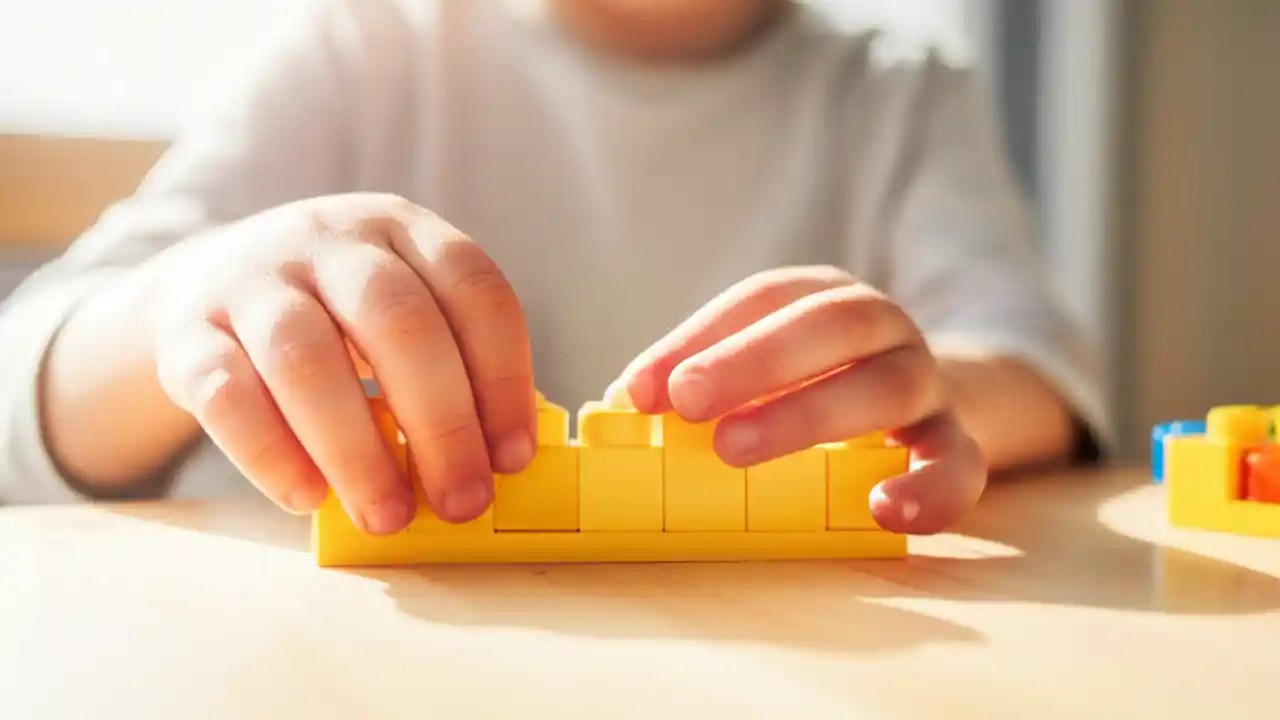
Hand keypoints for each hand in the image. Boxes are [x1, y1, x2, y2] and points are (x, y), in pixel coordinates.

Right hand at [149, 193, 534, 532]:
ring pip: (307, 359)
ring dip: (358, 451)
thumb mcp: (398, 310)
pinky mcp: (187, 332)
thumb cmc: (336, 317)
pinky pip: (228, 395)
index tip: (513, 458)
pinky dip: (272, 454)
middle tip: (462, 502)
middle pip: (398, 323)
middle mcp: (330, 240)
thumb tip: (498, 462)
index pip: (474, 292)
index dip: (503, 378)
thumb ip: (450, 365)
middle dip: (442, 423)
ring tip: (389, 515)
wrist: (204, 284)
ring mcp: (252, 279)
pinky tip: (308, 498)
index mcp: (404, 229)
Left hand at [610, 266, 985, 533]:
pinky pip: (959, 463)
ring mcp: (927, 381)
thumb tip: (619, 406)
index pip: (761, 300)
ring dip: (806, 416)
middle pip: (827, 325)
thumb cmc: (820, 384)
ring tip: (735, 451)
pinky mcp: (959, 440)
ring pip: (884, 387)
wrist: (929, 406)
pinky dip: (927, 487)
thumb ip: (703, 378)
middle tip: (685, 403)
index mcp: (826, 297)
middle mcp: (883, 327)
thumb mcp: (765, 367)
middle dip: (750, 361)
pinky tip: (881, 510)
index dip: (698, 338)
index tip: (641, 391)